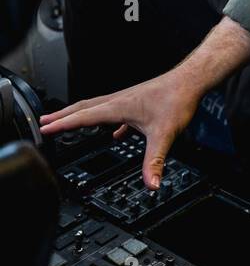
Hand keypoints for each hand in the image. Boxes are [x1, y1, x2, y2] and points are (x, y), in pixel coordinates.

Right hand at [39, 72, 200, 189]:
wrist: (190, 81)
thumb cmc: (177, 100)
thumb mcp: (164, 134)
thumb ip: (155, 161)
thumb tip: (151, 183)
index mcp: (118, 107)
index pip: (83, 116)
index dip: (62, 124)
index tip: (44, 128)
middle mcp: (119, 101)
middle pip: (83, 108)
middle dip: (62, 116)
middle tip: (44, 122)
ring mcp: (128, 100)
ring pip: (98, 108)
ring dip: (80, 116)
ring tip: (69, 123)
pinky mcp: (138, 102)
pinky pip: (116, 112)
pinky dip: (108, 122)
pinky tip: (116, 133)